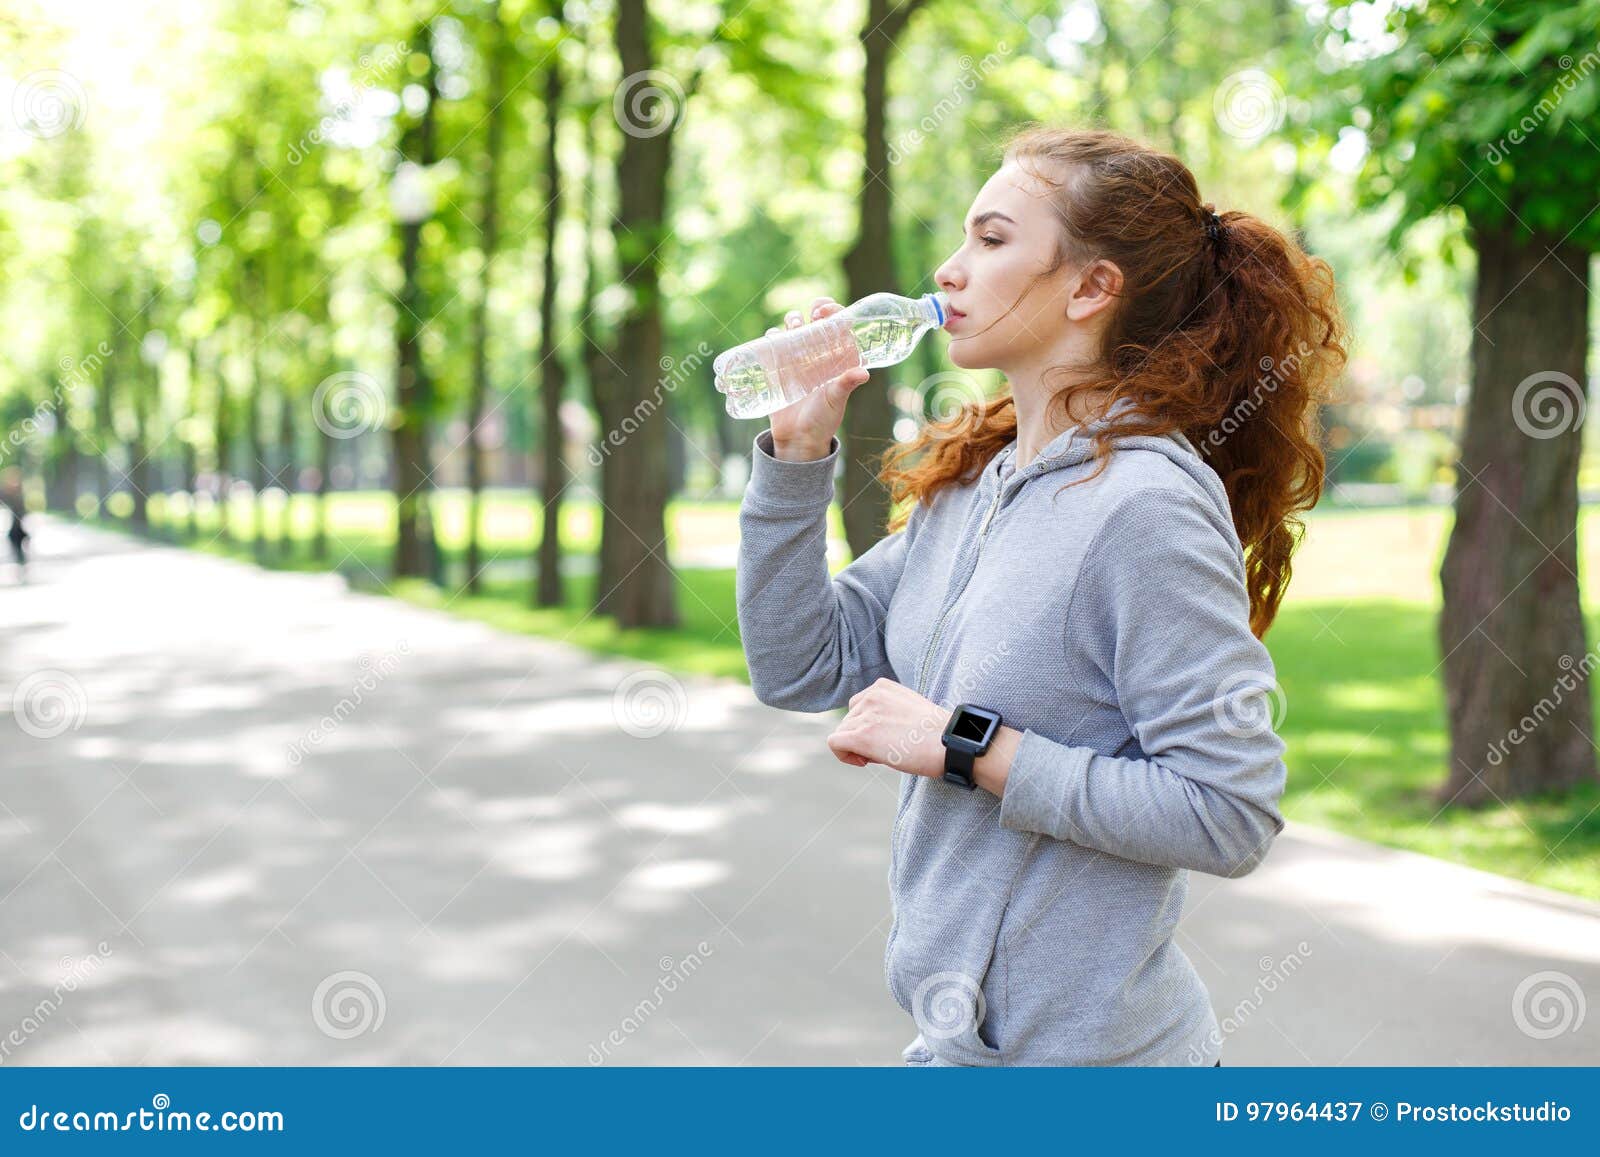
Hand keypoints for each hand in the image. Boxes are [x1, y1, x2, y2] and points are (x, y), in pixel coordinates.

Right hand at [766, 296, 870, 461]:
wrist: (798, 440)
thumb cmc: (823, 420)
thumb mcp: (836, 400)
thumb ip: (846, 384)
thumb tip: (863, 373)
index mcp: (839, 357)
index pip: (840, 324)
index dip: (834, 311)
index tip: (825, 311)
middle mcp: (820, 354)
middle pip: (816, 321)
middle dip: (813, 310)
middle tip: (811, 315)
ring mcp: (798, 359)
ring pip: (794, 328)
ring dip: (792, 319)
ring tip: (793, 325)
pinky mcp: (779, 367)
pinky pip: (773, 343)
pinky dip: (771, 336)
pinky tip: (773, 339)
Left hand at [826, 677, 951, 778]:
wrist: (950, 743)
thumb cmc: (937, 733)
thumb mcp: (909, 709)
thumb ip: (888, 711)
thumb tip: (872, 732)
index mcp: (882, 687)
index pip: (859, 705)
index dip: (866, 724)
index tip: (883, 738)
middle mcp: (870, 696)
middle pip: (849, 719)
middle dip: (862, 737)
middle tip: (885, 750)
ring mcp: (865, 715)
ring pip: (842, 732)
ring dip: (856, 747)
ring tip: (881, 756)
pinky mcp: (861, 736)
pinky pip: (834, 743)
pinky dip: (843, 754)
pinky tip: (863, 762)